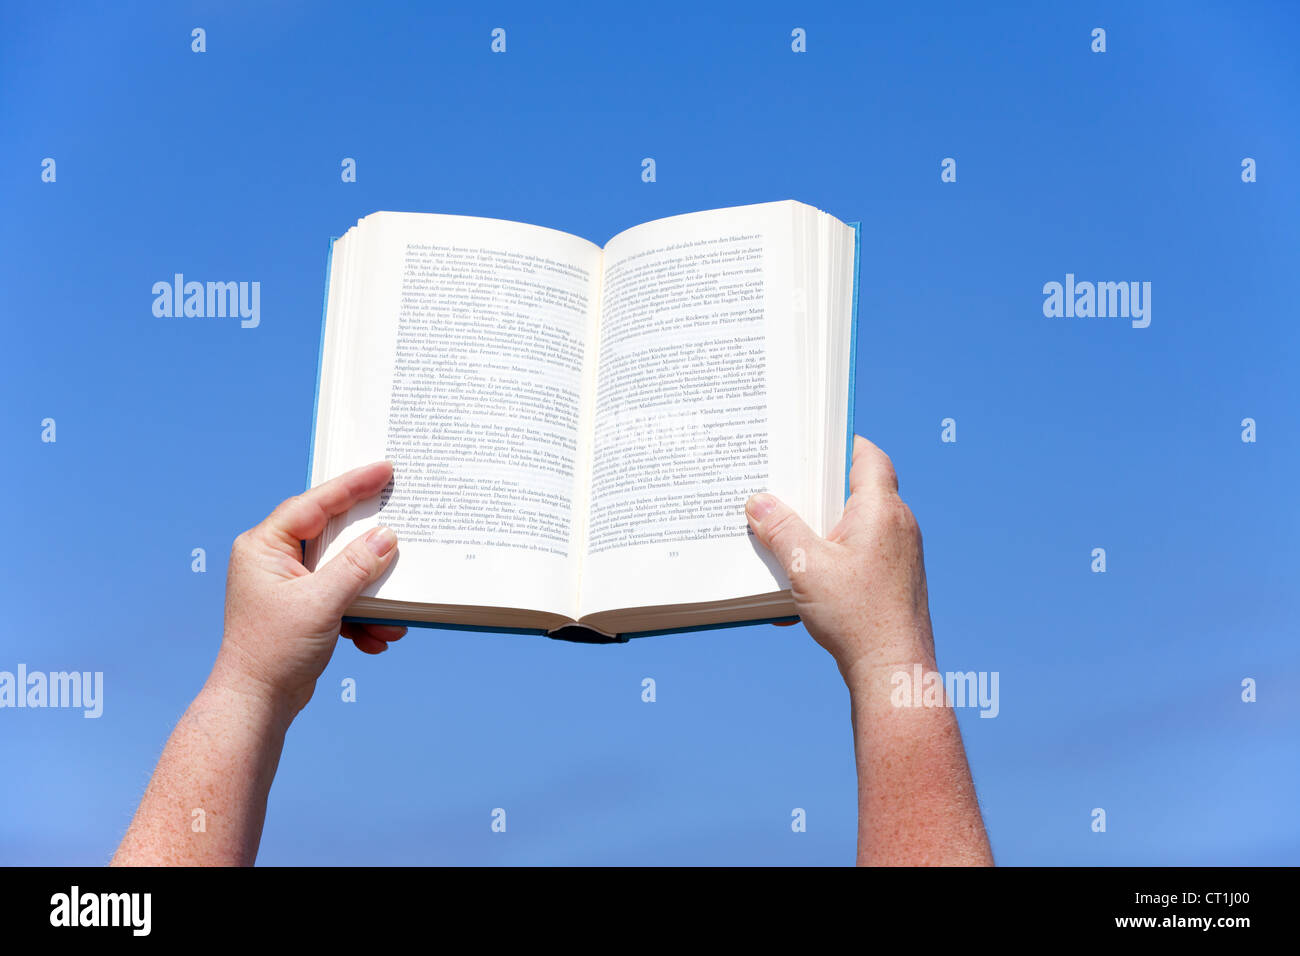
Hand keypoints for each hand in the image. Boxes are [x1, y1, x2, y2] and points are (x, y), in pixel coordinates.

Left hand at [210, 460, 405, 718]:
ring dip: (369, 593)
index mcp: (264, 546)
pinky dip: (361, 616)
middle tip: (401, 518)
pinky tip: (376, 638)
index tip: (384, 469)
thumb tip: (387, 537)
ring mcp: (288, 584)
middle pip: (332, 534)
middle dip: (369, 546)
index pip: (315, 504)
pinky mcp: (302, 607)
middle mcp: (273, 559)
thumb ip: (356, 566)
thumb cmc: (274, 651)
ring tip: (392, 615)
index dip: (352, 485)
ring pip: (342, 570)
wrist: (257, 704)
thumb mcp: (321, 603)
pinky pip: (341, 597)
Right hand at [745, 436, 933, 683]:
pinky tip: (803, 585)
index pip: (868, 456)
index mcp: (880, 510)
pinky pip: (861, 555)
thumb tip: (757, 501)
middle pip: (858, 489)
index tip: (813, 440)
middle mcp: (898, 525)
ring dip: (822, 531)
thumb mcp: (805, 567)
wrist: (894, 671)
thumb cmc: (857, 617)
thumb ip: (780, 529)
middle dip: (818, 491)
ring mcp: (901, 553)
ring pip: (856, 526)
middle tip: (784, 489)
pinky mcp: (896, 579)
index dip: (842, 443)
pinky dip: (833, 560)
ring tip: (787, 542)